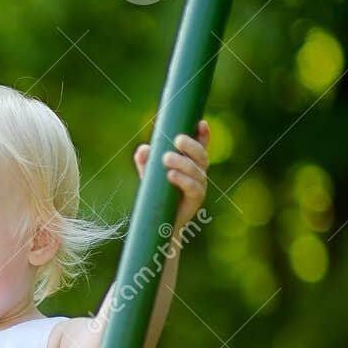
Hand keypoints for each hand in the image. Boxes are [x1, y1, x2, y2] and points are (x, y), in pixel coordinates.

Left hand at [135, 119, 209, 237]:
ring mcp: (199, 185)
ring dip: (182, 162)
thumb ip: (146, 162)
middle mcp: (199, 172)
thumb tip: (143, 149)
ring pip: (197, 170)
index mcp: (190, 162)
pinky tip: (171, 175)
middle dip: (191, 145)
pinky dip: (183, 179)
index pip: (201, 145)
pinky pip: (193, 187)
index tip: (200, 122)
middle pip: (201, 155)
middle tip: (177, 139)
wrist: (161, 224)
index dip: (203, 134)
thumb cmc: (158, 196)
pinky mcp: (196, 199)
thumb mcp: (149, 176)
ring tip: (166, 158)